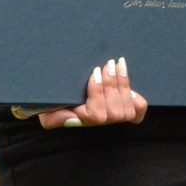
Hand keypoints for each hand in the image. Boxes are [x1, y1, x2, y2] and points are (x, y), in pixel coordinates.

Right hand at [33, 59, 147, 129]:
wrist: (61, 89)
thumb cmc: (54, 98)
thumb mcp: (47, 107)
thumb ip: (52, 117)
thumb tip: (71, 118)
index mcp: (81, 119)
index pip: (96, 115)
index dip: (98, 93)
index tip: (94, 72)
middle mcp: (99, 121)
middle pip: (114, 113)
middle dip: (111, 86)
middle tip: (107, 65)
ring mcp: (113, 115)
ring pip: (126, 110)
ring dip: (122, 85)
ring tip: (117, 65)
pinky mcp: (125, 108)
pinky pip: (138, 110)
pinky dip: (136, 98)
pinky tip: (128, 81)